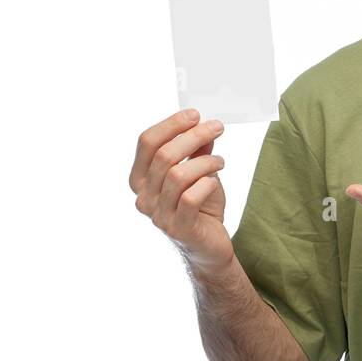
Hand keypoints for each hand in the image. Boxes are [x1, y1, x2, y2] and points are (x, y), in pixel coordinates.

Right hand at [131, 108, 232, 274]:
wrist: (208, 245)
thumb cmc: (200, 206)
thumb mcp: (198, 172)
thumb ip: (197, 150)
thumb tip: (202, 124)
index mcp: (140, 178)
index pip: (146, 142)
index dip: (171, 125)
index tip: (195, 115)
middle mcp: (143, 197)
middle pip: (164, 155)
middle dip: (194, 136)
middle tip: (217, 128)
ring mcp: (158, 215)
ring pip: (178, 175)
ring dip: (205, 161)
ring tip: (220, 162)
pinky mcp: (178, 228)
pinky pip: (191, 198)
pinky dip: (207, 183)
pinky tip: (215, 182)